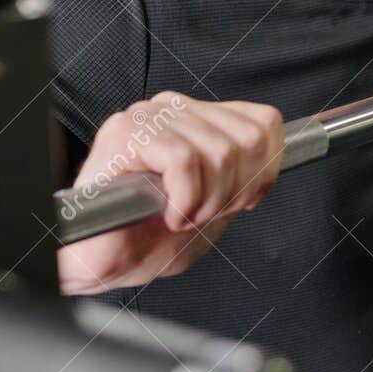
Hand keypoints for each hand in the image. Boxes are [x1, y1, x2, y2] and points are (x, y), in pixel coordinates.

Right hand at [56, 92, 284, 294]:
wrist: (99, 263)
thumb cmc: (146, 237)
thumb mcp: (217, 204)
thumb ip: (246, 175)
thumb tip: (274, 157)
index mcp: (197, 119)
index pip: (264, 122)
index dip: (264, 170)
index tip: (240, 201)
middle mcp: (174, 109)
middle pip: (249, 139)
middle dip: (236, 191)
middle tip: (202, 213)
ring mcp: (148, 116)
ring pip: (220, 151)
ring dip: (206, 201)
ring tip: (180, 215)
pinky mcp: (126, 133)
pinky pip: (184, 160)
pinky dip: (184, 199)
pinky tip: (166, 212)